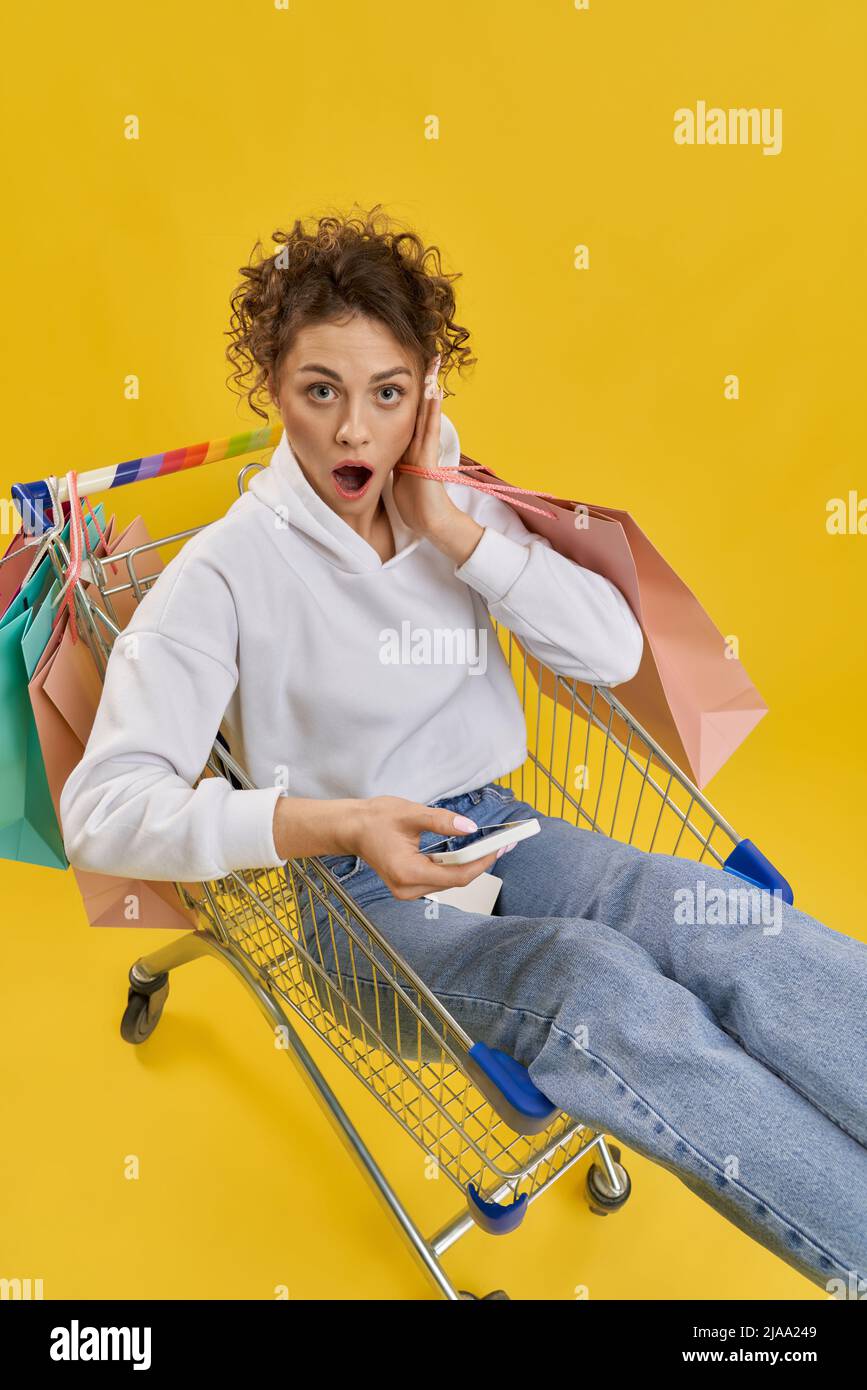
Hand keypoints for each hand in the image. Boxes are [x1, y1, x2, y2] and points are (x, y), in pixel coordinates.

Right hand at [346, 795, 505, 900]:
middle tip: (502, 844)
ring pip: (449, 882)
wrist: (352, 828)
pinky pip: (439, 879)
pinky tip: (468, 853)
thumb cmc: (376, 819)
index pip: (455, 875)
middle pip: (455, 881)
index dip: (481, 863)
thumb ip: (442, 821)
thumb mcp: (411, 813)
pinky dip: (455, 866)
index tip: (499, 847)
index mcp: (407, 871)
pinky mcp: (409, 886)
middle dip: (479, 863)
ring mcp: (407, 890)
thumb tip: (470, 827)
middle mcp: (407, 888)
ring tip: (490, 847)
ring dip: (469, 865)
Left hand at [391, 356, 457, 539]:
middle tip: (430, 359)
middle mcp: (420, 446)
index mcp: (411, 449)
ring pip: (426, 415)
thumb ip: (393, 463)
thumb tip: (377, 453)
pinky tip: (434, 393)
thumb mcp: (398, 478)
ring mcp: (425, 451)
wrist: (430, 522)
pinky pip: (428, 431)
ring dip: (430, 391)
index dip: (410, 395)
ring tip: (433, 367)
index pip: (410, 416)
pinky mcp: (427, 460)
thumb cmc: (415, 505)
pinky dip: (431, 412)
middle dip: (425, 385)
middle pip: (421, 409)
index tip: (411, 373)